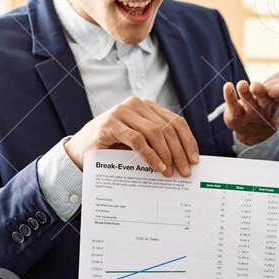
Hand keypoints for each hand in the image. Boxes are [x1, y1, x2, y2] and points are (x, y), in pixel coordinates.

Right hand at [64, 96, 198, 177]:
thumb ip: (159, 144)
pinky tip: (158, 167)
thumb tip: (186, 161)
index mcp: (147, 107)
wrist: (82, 148)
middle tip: (185, 172)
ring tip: (171, 173)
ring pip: (155, 133)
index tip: (195, 160)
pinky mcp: (111, 124)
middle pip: (167, 128)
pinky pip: (137, 140)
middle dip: (179, 152)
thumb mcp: (141, 142)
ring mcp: (122, 112)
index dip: (188, 141)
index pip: (175, 122)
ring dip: (166, 155)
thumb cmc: (115, 147)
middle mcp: (136, 105)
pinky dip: (150, 155)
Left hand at [223, 44, 278, 145]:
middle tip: (255, 85)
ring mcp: (251, 112)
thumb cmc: (275, 96)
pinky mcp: (236, 116)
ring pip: (248, 104)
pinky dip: (230, 97)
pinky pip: (233, 107)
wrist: (259, 128)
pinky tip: (228, 86)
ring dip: (244, 94)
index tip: (278, 90)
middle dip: (260, 93)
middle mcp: (265, 106)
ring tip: (242, 84)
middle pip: (264, 101)